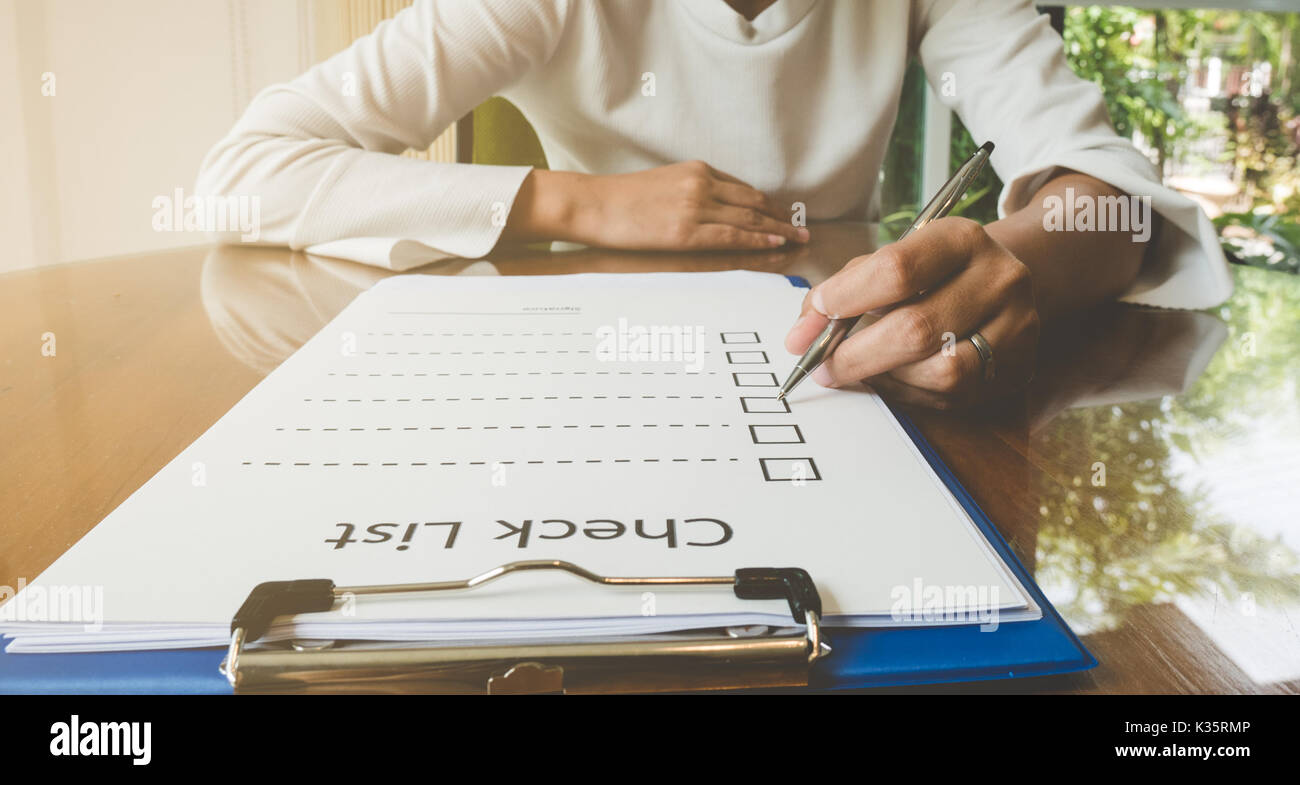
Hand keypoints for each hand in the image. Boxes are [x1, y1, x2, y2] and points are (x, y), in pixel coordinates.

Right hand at [509, 162, 808, 250]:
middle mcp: (702, 184)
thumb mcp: (663, 184)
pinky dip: (758, 240)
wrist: (594, 204)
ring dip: (778, 230)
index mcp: (697, 170)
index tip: (784, 214)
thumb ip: (691, 192)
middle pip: (754, 202)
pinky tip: (775, 244)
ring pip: (749, 219)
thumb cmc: (621, 199)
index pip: (743, 189)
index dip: (767, 205)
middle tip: (803, 230)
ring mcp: (696, 207)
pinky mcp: (686, 231)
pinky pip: (731, 237)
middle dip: (782, 217)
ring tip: (798, 241)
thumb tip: (711, 208)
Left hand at [784, 217, 1038, 408]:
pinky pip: (951, 394)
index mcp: (961, 239)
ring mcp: (1016, 326)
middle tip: (821, 367)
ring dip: (886, 376)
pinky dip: (911, 391)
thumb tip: (799, 337)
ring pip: (938, 370)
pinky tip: (895, 377)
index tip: (812, 320)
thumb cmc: (932, 275)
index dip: (846, 298)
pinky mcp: (1016, 369)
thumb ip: (843, 290)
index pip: (897, 269)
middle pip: (915, 328)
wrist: (1002, 287)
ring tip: (862, 368)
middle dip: (855, 355)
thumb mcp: (893, 260)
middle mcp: (998, 278)